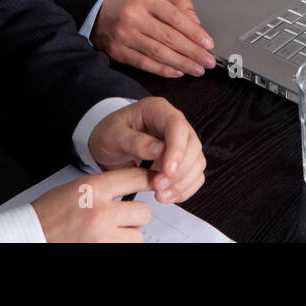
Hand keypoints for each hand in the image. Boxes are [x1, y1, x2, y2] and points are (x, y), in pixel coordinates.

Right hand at [31, 166, 152, 241]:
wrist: (31, 235)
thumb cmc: (49, 212)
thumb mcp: (76, 188)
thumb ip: (104, 188)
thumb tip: (130, 188)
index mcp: (94, 188)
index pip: (138, 178)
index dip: (150, 180)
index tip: (155, 182)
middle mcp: (102, 212)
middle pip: (144, 212)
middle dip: (135, 216)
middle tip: (122, 217)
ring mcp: (103, 236)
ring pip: (138, 235)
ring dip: (128, 234)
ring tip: (110, 232)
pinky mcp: (103, 251)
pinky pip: (127, 248)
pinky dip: (120, 244)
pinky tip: (106, 240)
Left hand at [88, 97, 205, 203]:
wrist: (109, 148)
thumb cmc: (110, 135)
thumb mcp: (112, 136)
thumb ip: (134, 142)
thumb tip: (158, 150)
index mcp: (157, 110)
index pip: (177, 126)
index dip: (177, 149)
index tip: (168, 170)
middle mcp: (174, 124)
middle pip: (192, 145)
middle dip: (179, 170)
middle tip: (158, 186)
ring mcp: (181, 143)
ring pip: (196, 162)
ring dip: (182, 182)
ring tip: (160, 194)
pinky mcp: (182, 161)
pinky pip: (194, 176)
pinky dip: (184, 189)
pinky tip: (167, 195)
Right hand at [92, 0, 215, 77]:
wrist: (97, 8)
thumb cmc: (130, 0)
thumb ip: (178, 0)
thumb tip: (195, 21)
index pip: (175, 17)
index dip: (194, 33)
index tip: (208, 43)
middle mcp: (134, 16)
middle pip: (169, 37)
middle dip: (192, 52)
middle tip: (208, 61)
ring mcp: (125, 35)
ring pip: (158, 53)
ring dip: (182, 63)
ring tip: (198, 69)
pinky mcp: (118, 52)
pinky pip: (144, 63)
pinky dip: (163, 70)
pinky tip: (177, 72)